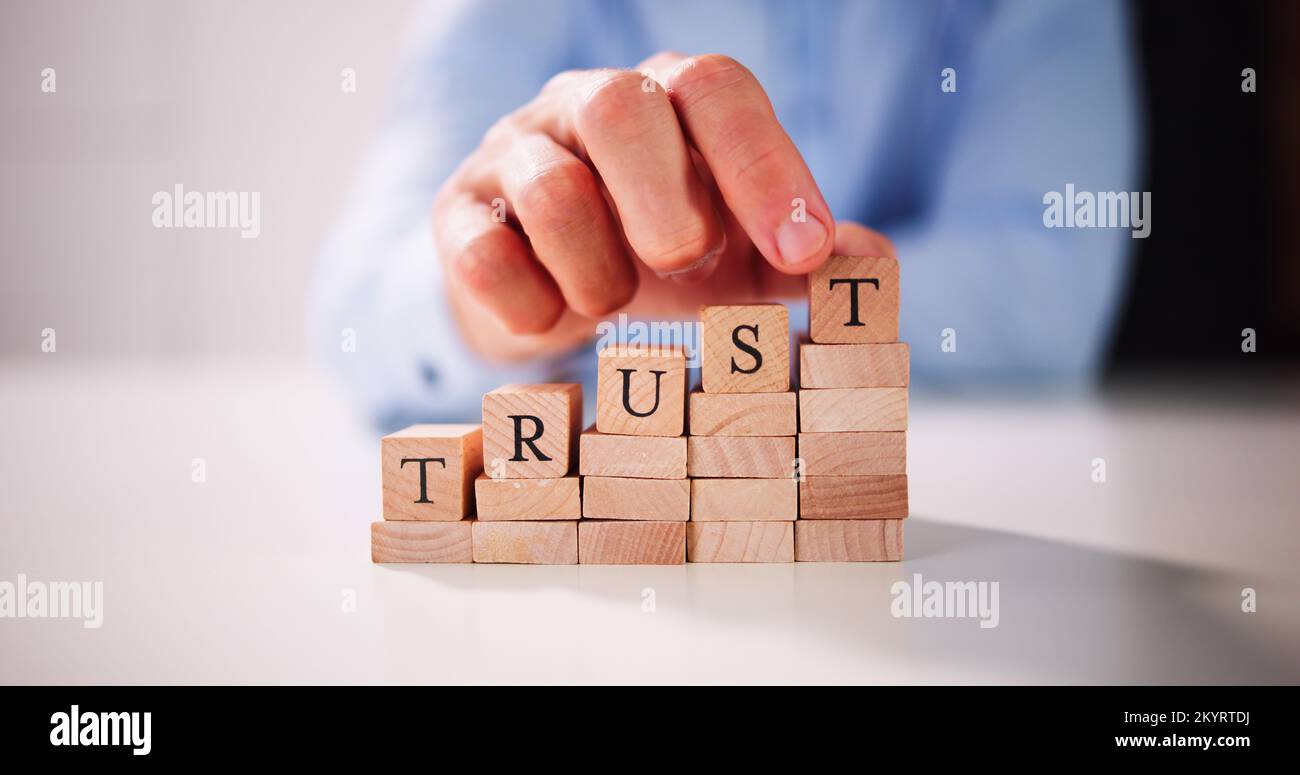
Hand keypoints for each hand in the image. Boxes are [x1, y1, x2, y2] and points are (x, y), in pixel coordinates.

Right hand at [433, 52, 893, 361]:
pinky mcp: (458, 217)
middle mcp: (583, 108)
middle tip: (686, 264)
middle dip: (663, 197)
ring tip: (613, 303)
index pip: (715, 90)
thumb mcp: (739, 260)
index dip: (764, 165)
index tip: (802, 253)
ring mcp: (513, 156)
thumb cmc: (654, 259)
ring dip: (597, 265)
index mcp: (667, 103)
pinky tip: (551, 320)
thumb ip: (800, 257)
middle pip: (617, 104)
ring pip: (547, 184)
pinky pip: (478, 251)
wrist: (546, 290)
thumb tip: (871, 267)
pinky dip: (525, 301)